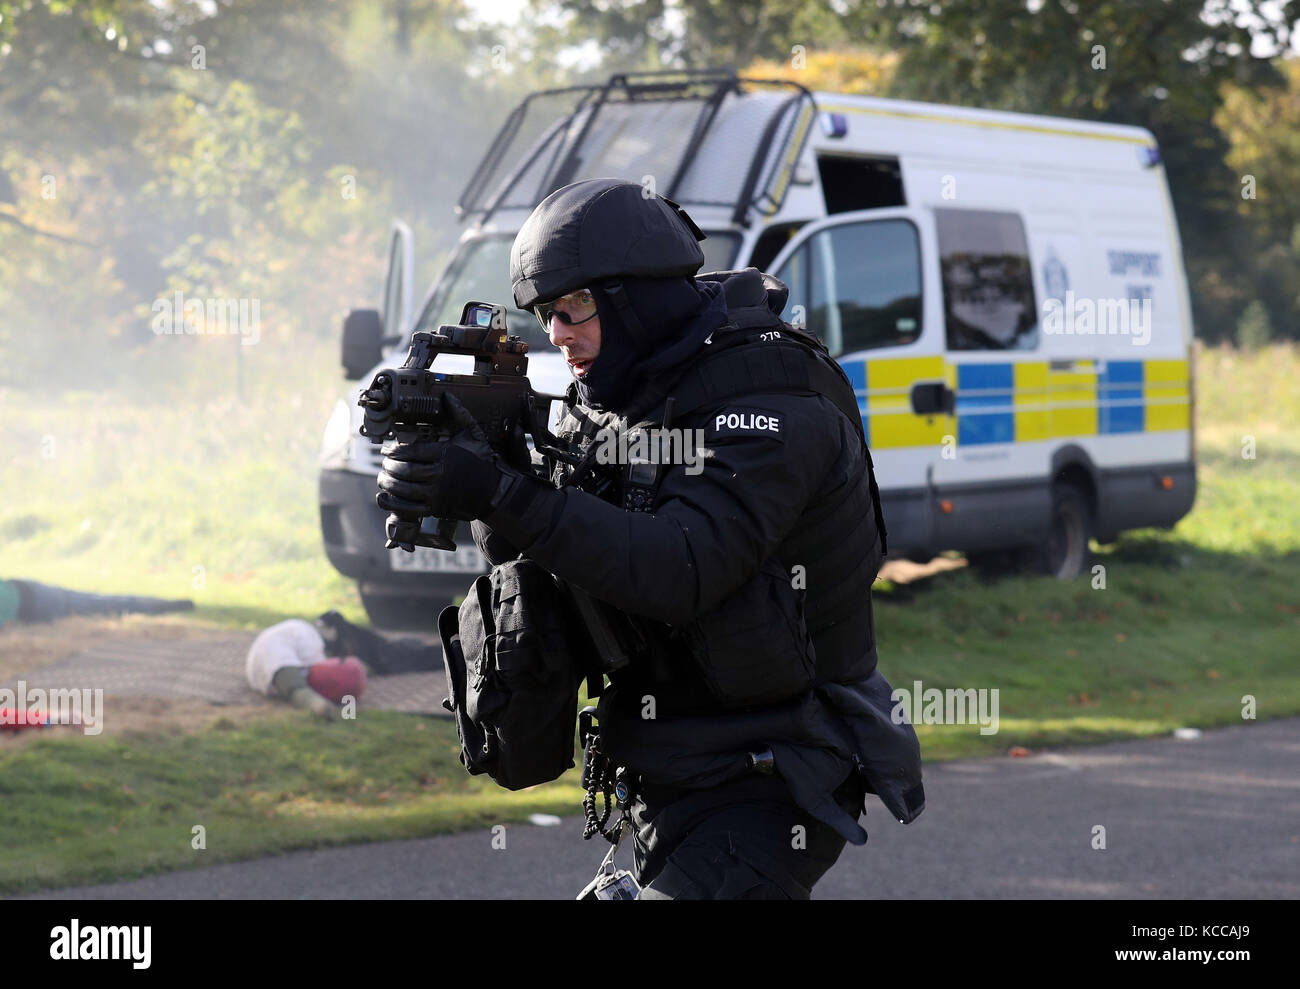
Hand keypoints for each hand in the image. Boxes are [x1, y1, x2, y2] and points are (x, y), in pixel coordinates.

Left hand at [376, 393, 506, 527]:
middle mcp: (438, 475)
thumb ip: (458, 415)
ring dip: (388, 483)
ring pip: (403, 489)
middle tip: (385, 463)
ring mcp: (436, 494)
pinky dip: (392, 504)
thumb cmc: (482, 462)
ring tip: (383, 477)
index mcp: (444, 454)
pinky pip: (408, 509)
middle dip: (389, 467)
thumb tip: (447, 397)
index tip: (387, 451)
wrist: (494, 492)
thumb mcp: (472, 434)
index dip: (394, 451)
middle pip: (405, 471)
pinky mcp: (435, 509)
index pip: (411, 452)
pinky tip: (384, 497)